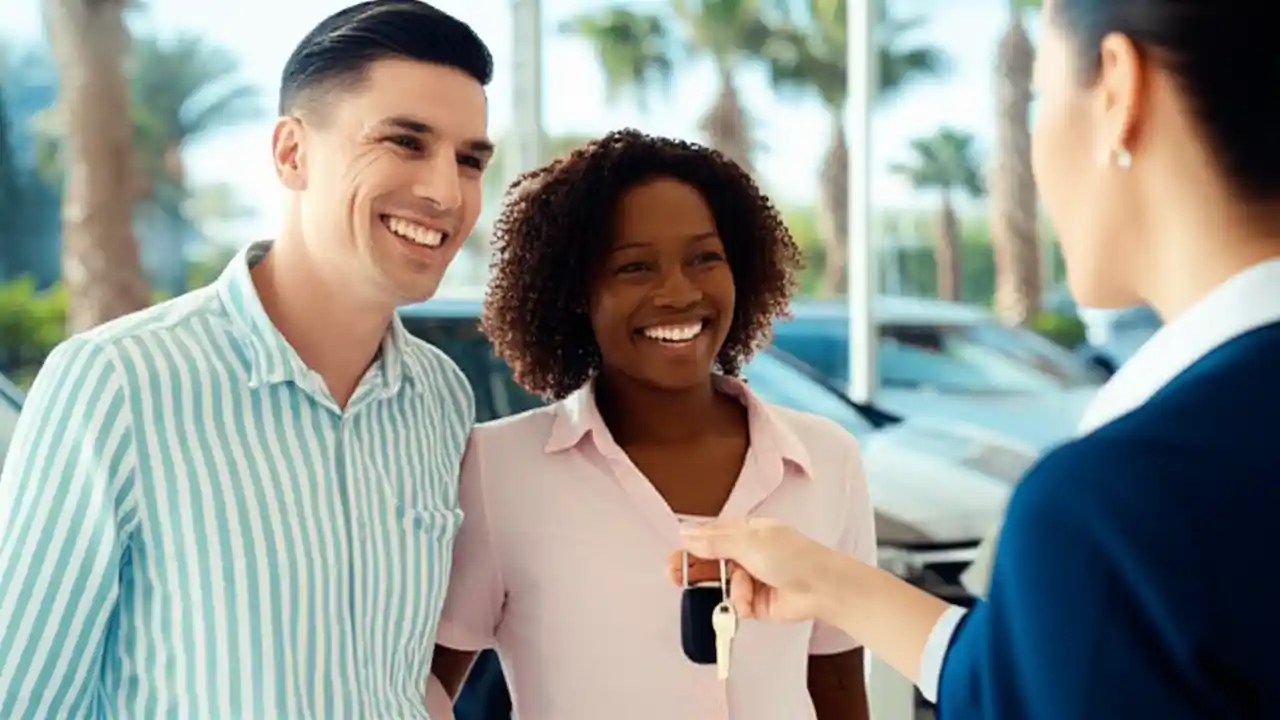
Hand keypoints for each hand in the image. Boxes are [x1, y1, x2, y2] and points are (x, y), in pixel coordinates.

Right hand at [667, 518, 838, 623]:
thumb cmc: (791, 556)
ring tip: (734, 593)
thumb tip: (685, 533)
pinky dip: (739, 603)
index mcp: (745, 532)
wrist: (822, 588)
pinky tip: (749, 603)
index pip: (709, 537)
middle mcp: (745, 553)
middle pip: (709, 561)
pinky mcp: (754, 602)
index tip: (672, 558)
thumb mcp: (749, 542)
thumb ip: (714, 541)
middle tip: (674, 578)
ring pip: (720, 584)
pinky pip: (734, 603)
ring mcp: (750, 578)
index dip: (690, 547)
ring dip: (723, 589)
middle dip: (694, 570)